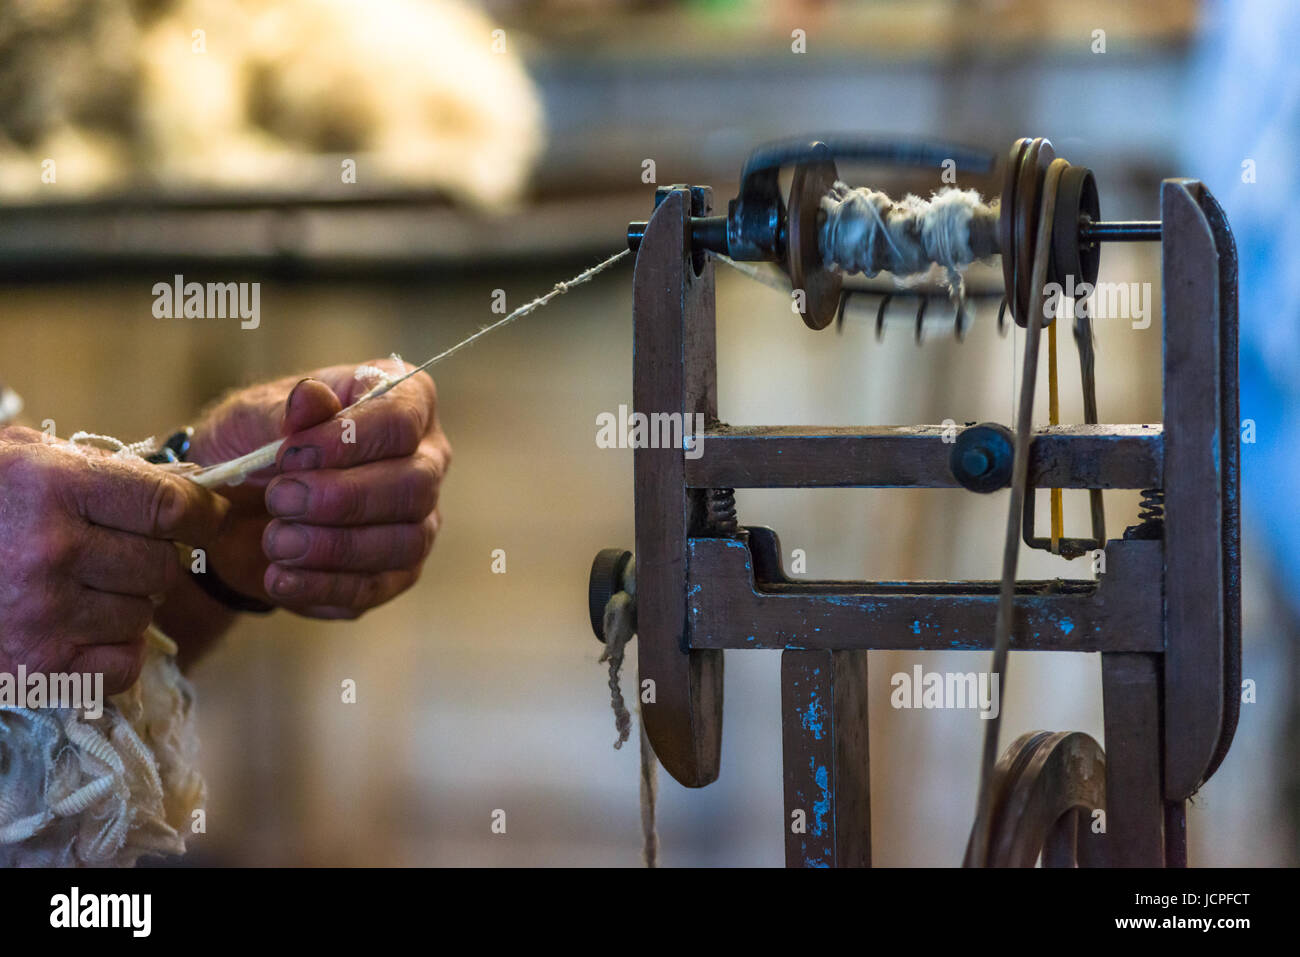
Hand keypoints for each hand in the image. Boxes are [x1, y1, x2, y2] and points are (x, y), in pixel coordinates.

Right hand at [0, 427, 229, 692]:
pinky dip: (115, 651)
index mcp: (53, 487)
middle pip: (162, 565)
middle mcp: (51, 551)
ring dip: (129, 603)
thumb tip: (185, 486)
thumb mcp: (24, 456)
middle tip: (119, 552)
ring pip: (144, 614)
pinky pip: (122, 666)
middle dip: (154, 557)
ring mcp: (41, 615)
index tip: (205, 516)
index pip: (169, 505)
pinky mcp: (31, 670)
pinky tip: (84, 629)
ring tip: (84, 588)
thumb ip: (102, 466)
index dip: (201, 512)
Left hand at [188, 359, 450, 618]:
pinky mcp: (398, 571)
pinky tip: (281, 578)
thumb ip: (285, 409)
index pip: (401, 420)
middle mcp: (425, 459)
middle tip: (280, 500)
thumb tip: (311, 398)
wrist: (231, 506)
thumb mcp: (253, 416)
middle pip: (415, 484)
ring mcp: (419, 519)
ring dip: (335, 546)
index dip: (350, 440)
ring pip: (406, 542)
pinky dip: (326, 586)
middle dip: (343, 498)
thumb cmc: (254, 443)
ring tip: (275, 542)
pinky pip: (378, 587)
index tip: (291, 455)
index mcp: (403, 402)